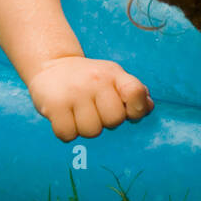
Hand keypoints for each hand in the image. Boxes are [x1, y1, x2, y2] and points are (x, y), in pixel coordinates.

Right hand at [27, 56, 153, 140]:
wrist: (52, 65)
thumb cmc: (91, 79)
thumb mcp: (115, 78)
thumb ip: (134, 92)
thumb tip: (148, 107)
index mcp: (114, 74)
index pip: (136, 92)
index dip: (137, 109)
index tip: (127, 111)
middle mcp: (96, 81)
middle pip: (114, 120)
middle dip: (107, 122)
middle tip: (96, 112)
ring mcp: (74, 92)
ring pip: (92, 131)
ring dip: (86, 129)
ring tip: (80, 114)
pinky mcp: (53, 105)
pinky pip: (68, 135)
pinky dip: (67, 133)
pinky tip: (66, 119)